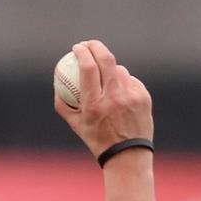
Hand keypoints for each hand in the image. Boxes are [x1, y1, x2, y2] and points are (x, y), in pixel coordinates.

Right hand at [54, 39, 152, 156]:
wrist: (128, 155)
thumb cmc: (97, 140)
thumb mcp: (75, 125)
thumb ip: (63, 104)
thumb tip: (56, 83)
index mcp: (94, 104)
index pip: (88, 68)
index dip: (82, 52)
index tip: (77, 48)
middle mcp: (113, 98)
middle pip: (106, 59)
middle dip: (95, 46)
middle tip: (89, 44)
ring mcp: (130, 96)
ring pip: (119, 70)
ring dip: (110, 68)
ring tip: (105, 76)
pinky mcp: (143, 97)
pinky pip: (131, 81)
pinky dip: (123, 83)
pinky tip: (120, 90)